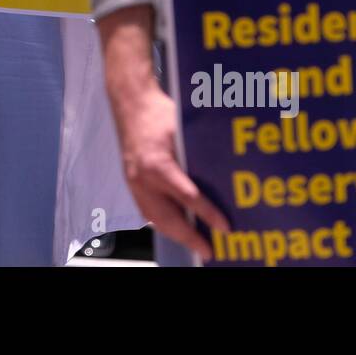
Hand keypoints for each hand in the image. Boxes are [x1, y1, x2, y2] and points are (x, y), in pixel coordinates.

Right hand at [113, 85, 229, 259]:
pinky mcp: (130, 182)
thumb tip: (222, 178)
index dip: (208, 215)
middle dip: (190, 238)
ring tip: (194, 244)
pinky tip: (175, 228)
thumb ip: (198, 156)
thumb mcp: (184, 130)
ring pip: (155, 219)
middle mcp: (143, 180)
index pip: (188, 198)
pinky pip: (146, 211)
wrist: (131, 103)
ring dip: (175, 234)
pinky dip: (162, 223)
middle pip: (169, 219)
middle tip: (209, 251)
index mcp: (158, 166)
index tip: (225, 228)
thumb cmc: (159, 113)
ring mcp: (134, 183)